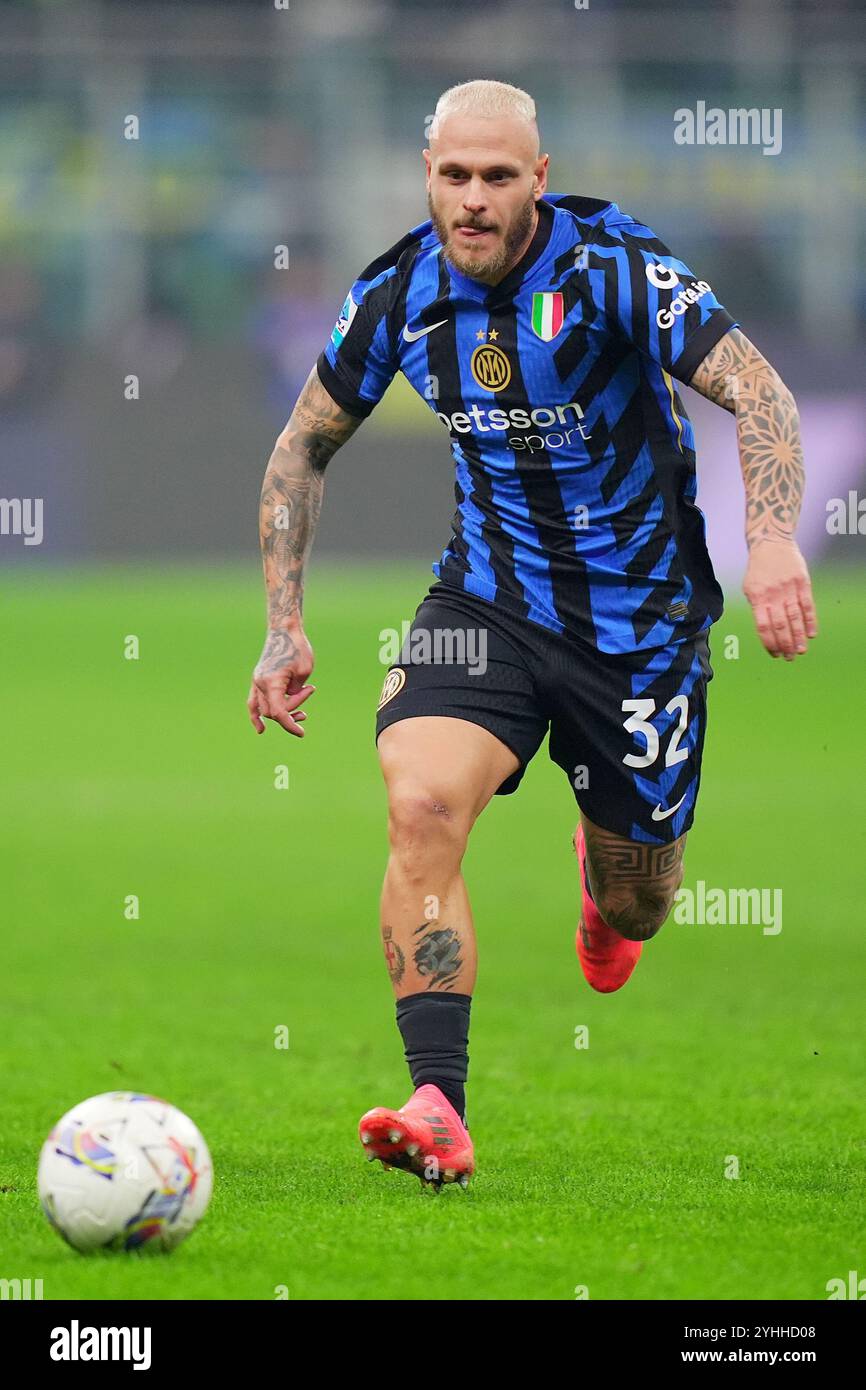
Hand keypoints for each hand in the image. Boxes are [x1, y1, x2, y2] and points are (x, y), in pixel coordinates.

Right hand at [248, 626, 315, 734]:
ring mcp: (256, 681)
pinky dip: (256, 715)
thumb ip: (296, 692)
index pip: (279, 712)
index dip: (290, 725)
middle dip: (293, 709)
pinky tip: (260, 729)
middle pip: (273, 711)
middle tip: (309, 690)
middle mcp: (260, 683)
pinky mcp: (258, 679)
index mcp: (271, 682)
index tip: (302, 733)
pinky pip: (254, 702)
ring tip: (303, 714)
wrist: (284, 630)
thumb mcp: (304, 672)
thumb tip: (289, 703)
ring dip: (282, 714)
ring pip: (264, 709)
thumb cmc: (297, 648)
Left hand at [742, 538, 817, 659]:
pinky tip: (811, 634)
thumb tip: (767, 632)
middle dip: (785, 645)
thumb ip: (758, 608)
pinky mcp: (802, 582)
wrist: (771, 542)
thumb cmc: (759, 569)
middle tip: (789, 657)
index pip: (763, 627)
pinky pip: (807, 606)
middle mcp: (773, 594)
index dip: (769, 643)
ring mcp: (789, 588)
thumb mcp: (750, 587)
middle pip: (780, 626)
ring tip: (800, 651)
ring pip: (795, 618)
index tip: (775, 654)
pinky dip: (810, 621)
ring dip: (798, 637)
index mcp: (757, 597)